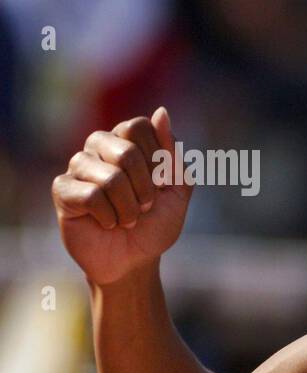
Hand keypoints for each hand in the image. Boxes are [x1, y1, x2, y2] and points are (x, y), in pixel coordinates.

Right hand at [52, 107, 192, 285]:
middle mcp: (99, 147)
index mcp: (127, 141)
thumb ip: (172, 156)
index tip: (160, 186)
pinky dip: (109, 216)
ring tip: (127, 219)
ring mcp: (79, 167)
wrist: (135, 261)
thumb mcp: (177, 192)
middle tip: (145, 207)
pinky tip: (107, 223)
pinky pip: (91, 195)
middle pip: (125, 150)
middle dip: (145, 188)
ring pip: (110, 177)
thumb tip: (161, 112)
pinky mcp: (63, 189)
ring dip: (129, 207)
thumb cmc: (155, 224)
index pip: (139, 127)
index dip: (157, 160)